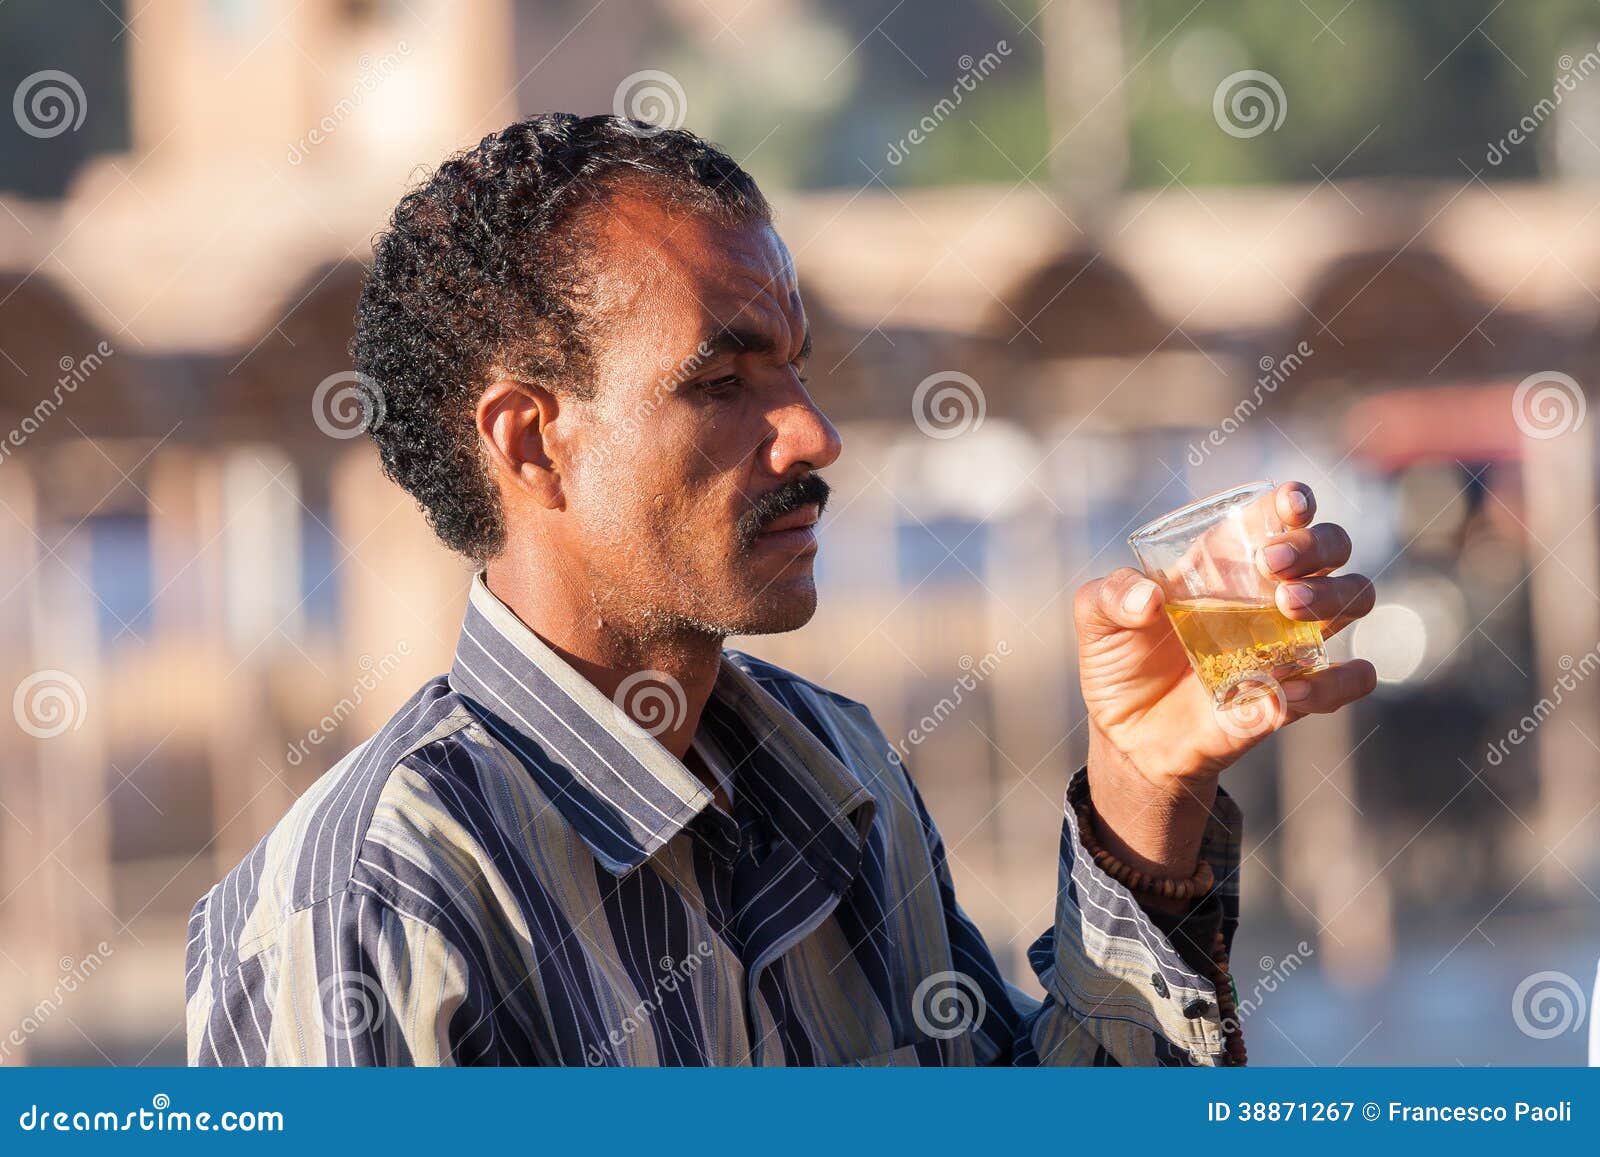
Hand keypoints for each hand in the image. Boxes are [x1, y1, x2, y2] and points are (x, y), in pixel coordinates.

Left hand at [1073, 482, 1376, 878]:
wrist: (1128, 736)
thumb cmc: (1120, 661)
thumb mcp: (1096, 618)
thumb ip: (1110, 595)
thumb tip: (1148, 597)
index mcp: (1226, 561)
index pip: (1280, 514)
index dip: (1295, 500)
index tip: (1291, 504)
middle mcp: (1269, 593)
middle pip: (1332, 547)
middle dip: (1315, 546)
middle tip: (1273, 568)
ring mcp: (1289, 642)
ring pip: (1354, 597)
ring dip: (1333, 597)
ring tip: (1287, 611)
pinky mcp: (1297, 695)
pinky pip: (1348, 681)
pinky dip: (1337, 680)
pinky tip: (1292, 688)